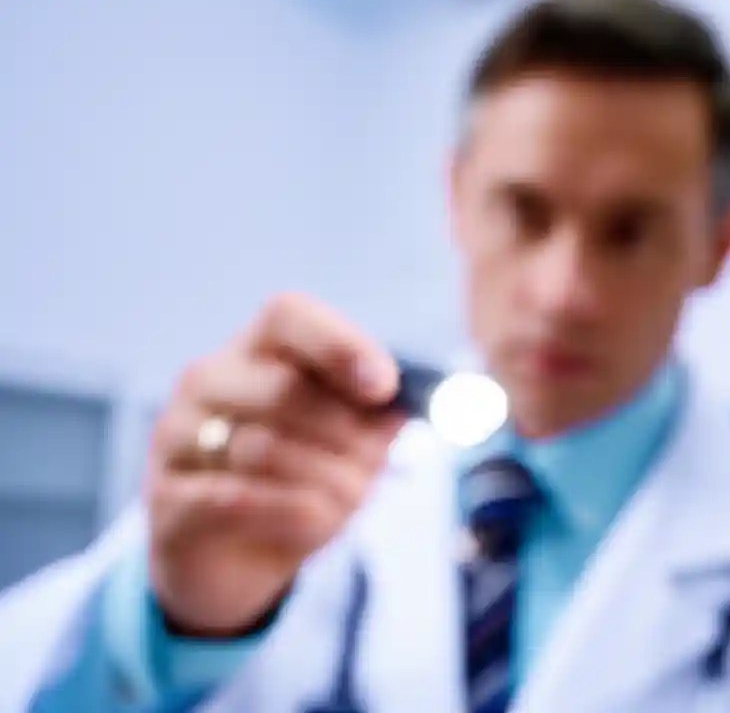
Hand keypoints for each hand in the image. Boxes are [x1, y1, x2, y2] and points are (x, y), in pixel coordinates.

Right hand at [146, 293, 402, 635]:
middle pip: (283, 389)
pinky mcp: (166, 498)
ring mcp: (176, 436)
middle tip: (373, 471)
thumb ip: (379, 419)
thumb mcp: (352, 448)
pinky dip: (291, 512)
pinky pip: (234, 498)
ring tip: (348, 503)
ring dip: (325, 482)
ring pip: (263, 448)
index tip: (383, 387)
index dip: (340, 345)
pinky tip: (315, 523)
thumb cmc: (301, 485)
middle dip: (345, 437)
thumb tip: (412, 402)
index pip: (288, 316)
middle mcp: (208, 381)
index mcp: (257, 351)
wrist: (236, 564)